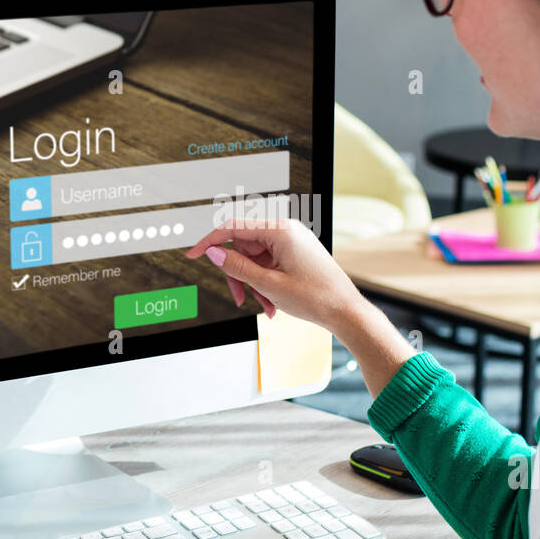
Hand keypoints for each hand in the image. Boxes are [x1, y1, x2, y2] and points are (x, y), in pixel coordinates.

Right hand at [183, 217, 364, 332]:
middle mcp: (286, 230)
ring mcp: (291, 241)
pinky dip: (265, 284)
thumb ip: (237, 266)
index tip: (192, 255)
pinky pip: (268, 265)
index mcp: (280, 229)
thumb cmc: (316, 297)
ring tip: (265, 308)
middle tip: (239, 299)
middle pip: (243, 245)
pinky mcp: (294, 253)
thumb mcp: (269, 285)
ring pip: (254, 259)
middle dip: (238, 274)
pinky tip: (272, 305)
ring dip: (253, 284)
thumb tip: (213, 252)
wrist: (347, 312)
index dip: (210, 241)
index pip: (234, 226)